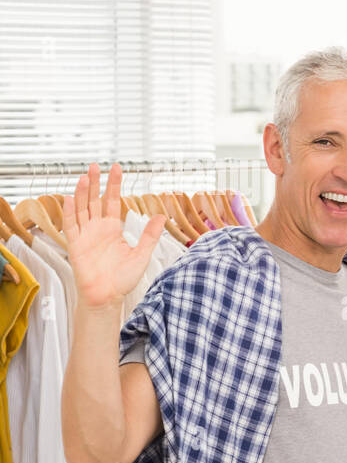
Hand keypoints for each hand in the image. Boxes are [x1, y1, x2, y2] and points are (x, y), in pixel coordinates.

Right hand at [63, 163, 165, 310]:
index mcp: (113, 229)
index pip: (112, 201)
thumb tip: (162, 216)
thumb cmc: (122, 279)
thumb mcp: (142, 254)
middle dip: (95, 182)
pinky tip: (71, 198)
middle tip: (96, 165)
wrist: (108, 296)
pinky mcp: (75, 244)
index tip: (117, 169)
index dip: (114, 185)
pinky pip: (71, 225)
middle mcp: (97, 228)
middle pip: (94, 200)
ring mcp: (85, 235)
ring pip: (82, 208)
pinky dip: (70, 212)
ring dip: (82, 192)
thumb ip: (150, 235)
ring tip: (85, 176)